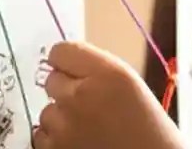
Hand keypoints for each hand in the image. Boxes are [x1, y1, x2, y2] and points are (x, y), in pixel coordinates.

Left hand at [32, 41, 182, 148]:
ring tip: (88, 129)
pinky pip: (42, 136)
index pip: (61, 51)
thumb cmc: (149, 129)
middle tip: (87, 105)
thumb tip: (69, 67)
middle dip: (66, 90)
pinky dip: (56, 141)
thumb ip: (99, 71)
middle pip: (51, 80)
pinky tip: (80, 143)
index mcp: (107, 74)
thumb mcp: (132, 86)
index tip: (74, 72)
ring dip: (61, 118)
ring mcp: (63, 126)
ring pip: (47, 110)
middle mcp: (81, 95)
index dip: (67, 63)